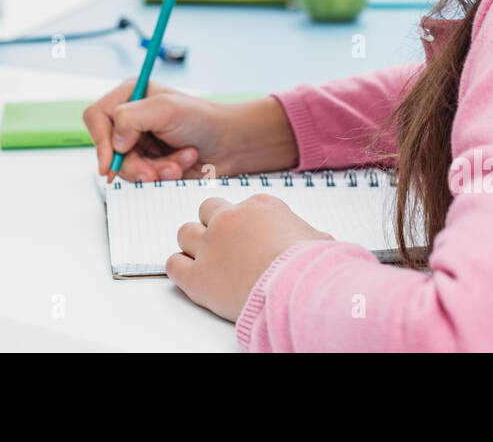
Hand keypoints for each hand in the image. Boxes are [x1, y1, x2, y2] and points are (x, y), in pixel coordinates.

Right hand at [82, 78, 298, 181]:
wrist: (230, 145)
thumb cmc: (204, 120)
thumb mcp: (167, 110)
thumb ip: (132, 118)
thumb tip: (115, 143)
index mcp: (130, 95)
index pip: (97, 117)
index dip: (101, 140)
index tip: (110, 163)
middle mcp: (130, 119)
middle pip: (109, 148)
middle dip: (134, 164)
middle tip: (154, 172)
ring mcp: (139, 142)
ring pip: (125, 167)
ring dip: (153, 171)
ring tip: (178, 165)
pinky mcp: (149, 162)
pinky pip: (141, 177)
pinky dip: (161, 176)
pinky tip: (181, 166)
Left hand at [166, 195, 332, 320]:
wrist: (296, 287)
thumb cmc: (311, 265)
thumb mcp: (319, 240)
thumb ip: (310, 235)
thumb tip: (318, 241)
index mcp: (260, 206)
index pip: (244, 205)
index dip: (246, 222)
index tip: (252, 236)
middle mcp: (230, 219)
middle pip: (208, 210)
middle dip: (213, 224)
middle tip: (224, 245)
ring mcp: (210, 245)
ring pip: (185, 232)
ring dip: (192, 243)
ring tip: (205, 258)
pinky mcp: (197, 276)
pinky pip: (174, 264)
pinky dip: (179, 268)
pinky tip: (190, 275)